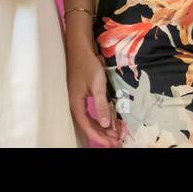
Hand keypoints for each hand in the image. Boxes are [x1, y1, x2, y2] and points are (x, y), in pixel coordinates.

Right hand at [65, 29, 123, 146]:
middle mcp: (75, 105)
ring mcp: (78, 101)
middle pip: (88, 126)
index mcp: (76, 104)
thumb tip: (105, 124)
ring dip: (102, 128)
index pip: (87, 127)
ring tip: (116, 133)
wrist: (79, 49)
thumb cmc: (87, 65)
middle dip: (103, 135)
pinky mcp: (82, 96)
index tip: (112, 143)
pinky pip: (90, 113)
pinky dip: (100, 118)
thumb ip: (101, 105)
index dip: (99, 137)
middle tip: (117, 140)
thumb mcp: (97, 85)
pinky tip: (109, 120)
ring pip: (90, 120)